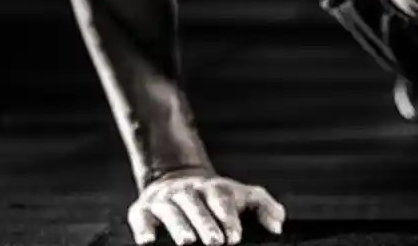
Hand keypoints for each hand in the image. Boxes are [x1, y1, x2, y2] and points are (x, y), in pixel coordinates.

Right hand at [128, 169, 285, 244]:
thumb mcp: (243, 196)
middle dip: (205, 223)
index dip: (228, 217)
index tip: (234, 238)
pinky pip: (140, 216)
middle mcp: (188, 190)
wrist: (178, 178)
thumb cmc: (217, 197)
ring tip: (186, 242)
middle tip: (215, 243)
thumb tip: (278, 226)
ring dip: (178, 226)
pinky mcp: (142, 208)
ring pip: (170, 209)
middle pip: (196, 204)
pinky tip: (147, 242)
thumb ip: (264, 207)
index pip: (222, 199)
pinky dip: (143, 228)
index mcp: (214, 188)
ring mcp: (165, 198)